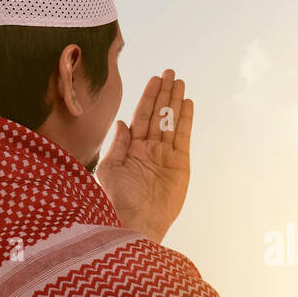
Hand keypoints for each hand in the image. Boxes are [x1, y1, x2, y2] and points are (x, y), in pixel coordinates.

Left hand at [96, 69, 191, 243]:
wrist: (135, 223)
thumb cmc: (116, 200)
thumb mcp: (110, 169)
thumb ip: (117, 145)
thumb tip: (122, 123)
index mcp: (131, 148)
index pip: (141, 116)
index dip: (148, 97)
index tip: (154, 79)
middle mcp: (149, 149)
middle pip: (158, 115)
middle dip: (164, 93)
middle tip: (170, 73)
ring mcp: (165, 156)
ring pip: (171, 122)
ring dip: (176, 102)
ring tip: (180, 82)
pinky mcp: (180, 164)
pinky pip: (183, 137)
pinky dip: (185, 120)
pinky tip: (187, 104)